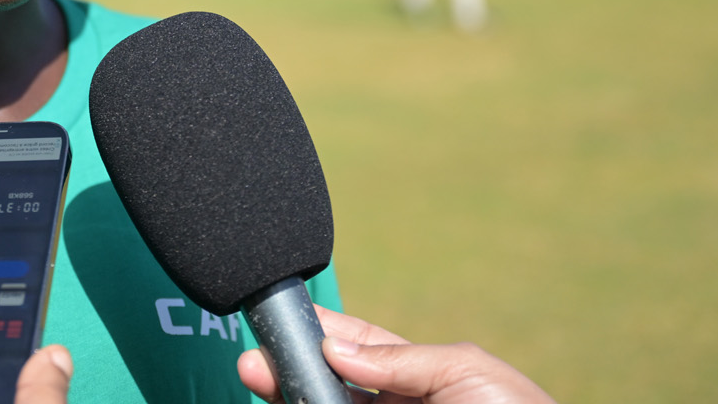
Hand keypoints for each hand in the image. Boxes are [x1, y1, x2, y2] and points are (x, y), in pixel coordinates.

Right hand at [237, 307, 555, 403]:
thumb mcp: (464, 371)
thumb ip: (397, 358)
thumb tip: (333, 345)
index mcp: (420, 378)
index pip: (355, 349)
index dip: (316, 334)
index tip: (281, 322)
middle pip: (329, 388)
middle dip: (290, 373)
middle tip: (253, 365)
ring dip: (292, 398)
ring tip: (265, 385)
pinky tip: (292, 403)